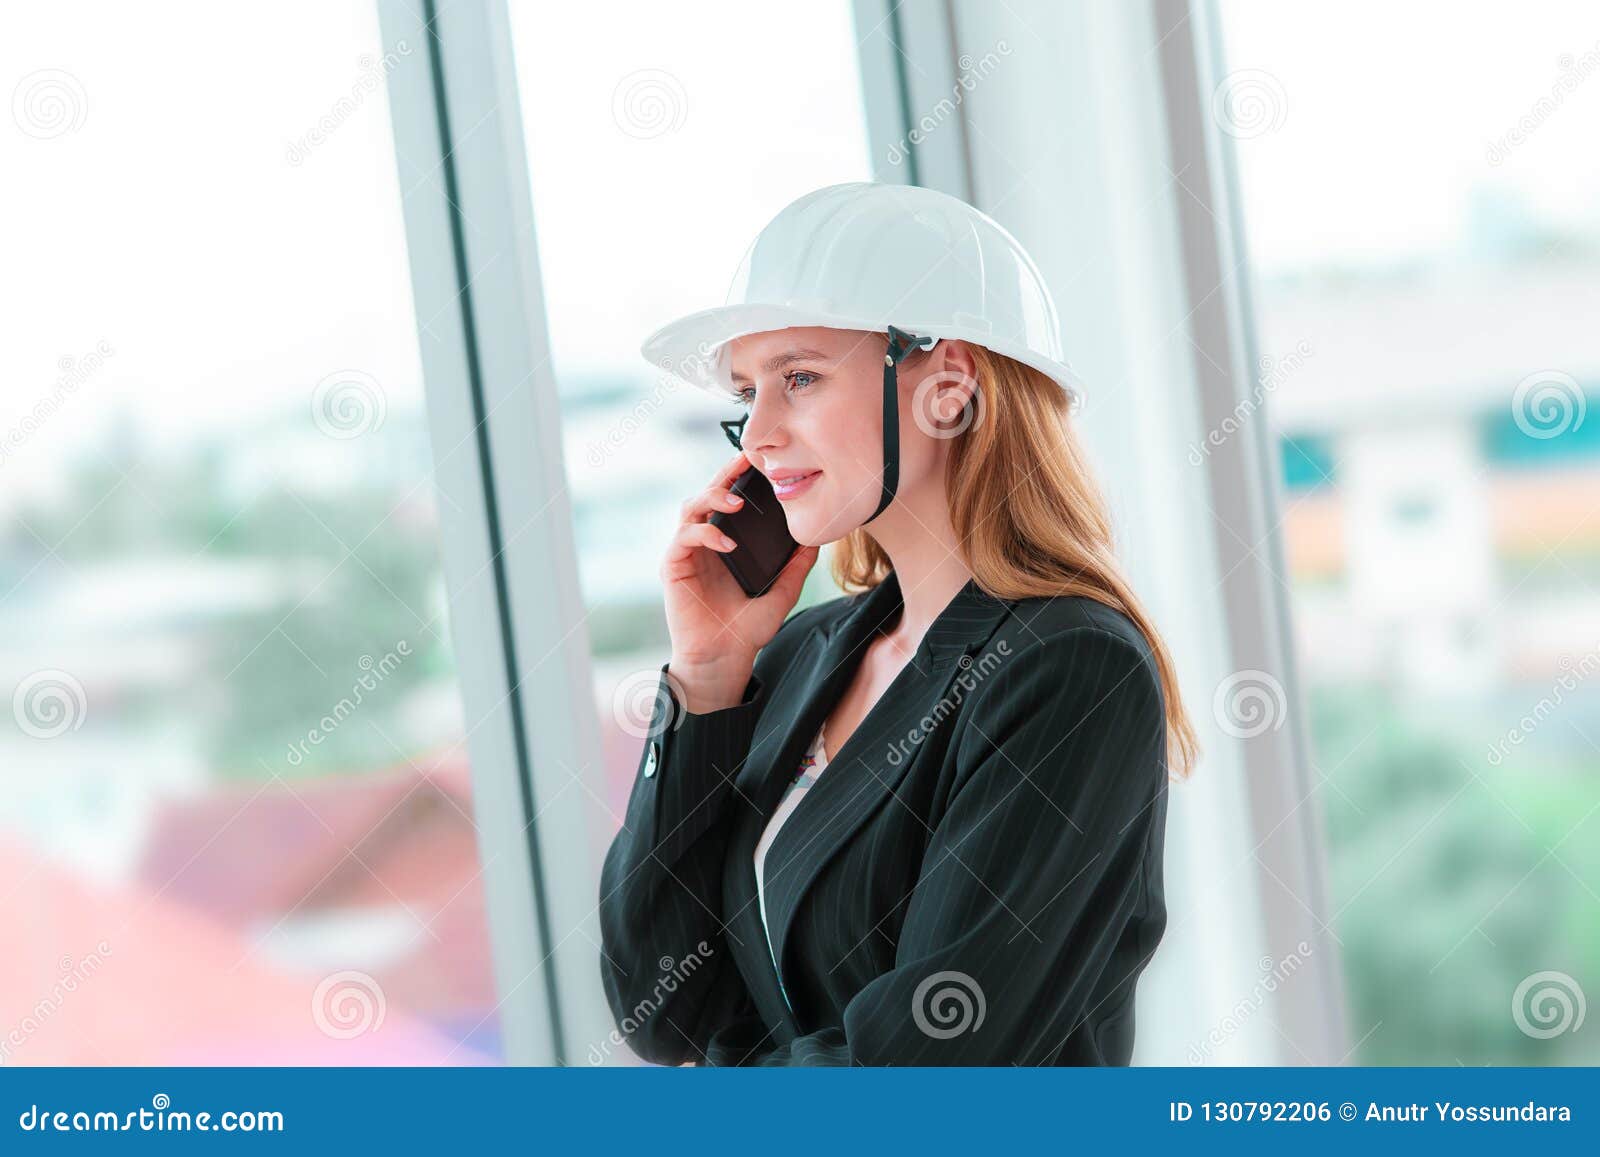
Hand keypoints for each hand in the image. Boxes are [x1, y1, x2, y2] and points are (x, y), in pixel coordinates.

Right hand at [661, 450, 819, 710]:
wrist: (724, 660)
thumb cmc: (745, 632)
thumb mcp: (782, 594)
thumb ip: (796, 567)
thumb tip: (816, 539)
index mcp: (726, 544)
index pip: (729, 501)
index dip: (739, 478)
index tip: (759, 461)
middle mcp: (704, 543)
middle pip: (707, 494)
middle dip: (725, 475)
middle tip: (746, 461)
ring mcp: (687, 553)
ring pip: (690, 508)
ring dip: (712, 498)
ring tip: (736, 504)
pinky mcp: (674, 567)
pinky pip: (684, 538)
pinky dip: (705, 533)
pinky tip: (726, 542)